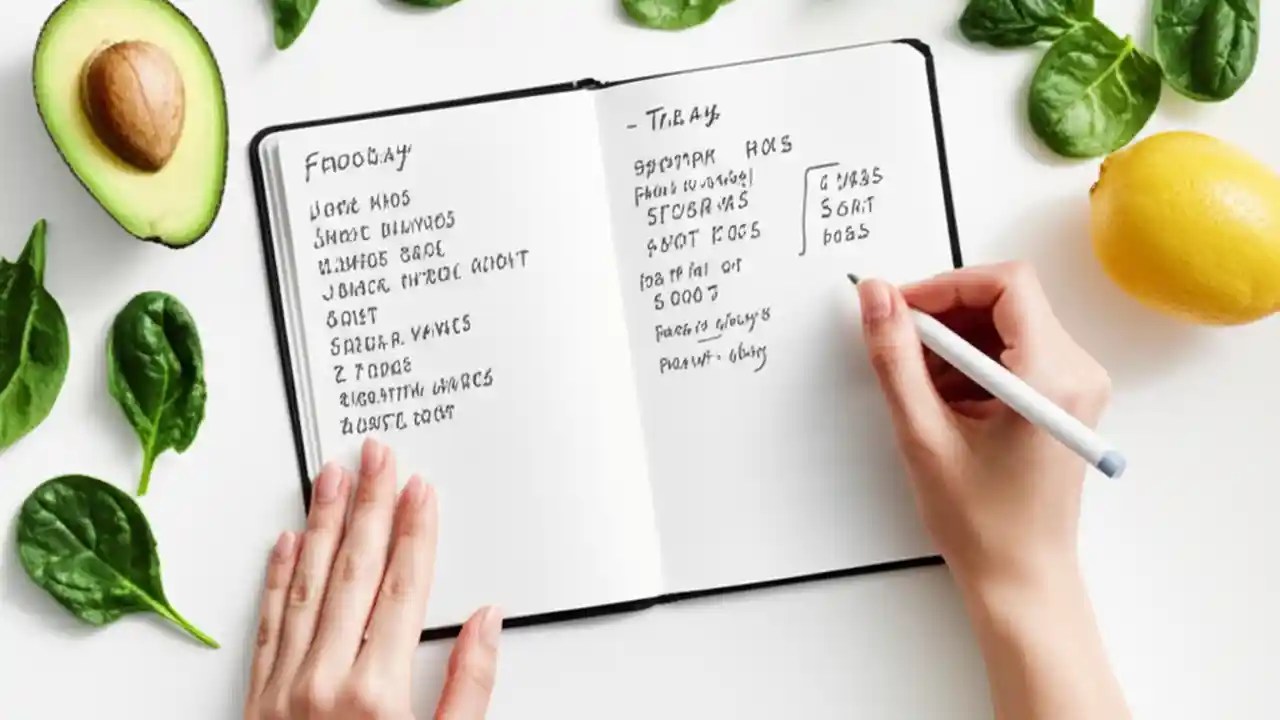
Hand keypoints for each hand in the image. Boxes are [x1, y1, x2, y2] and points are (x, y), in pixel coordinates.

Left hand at [245, 438, 501, 719]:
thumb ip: (468, 687)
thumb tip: (485, 624)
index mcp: (378, 695)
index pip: (404, 590)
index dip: (415, 533)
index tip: (420, 491)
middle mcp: (326, 683)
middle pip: (355, 572)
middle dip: (369, 506)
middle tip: (375, 458)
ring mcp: (286, 690)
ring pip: (307, 587)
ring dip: (322, 524)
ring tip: (331, 479)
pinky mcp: (258, 702)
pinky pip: (269, 625)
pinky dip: (278, 579)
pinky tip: (287, 543)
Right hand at [859, 263, 1129, 718]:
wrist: (1021, 576)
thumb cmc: (982, 522)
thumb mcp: (924, 434)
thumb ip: (895, 357)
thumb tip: (876, 297)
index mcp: (1052, 377)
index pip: (1005, 284)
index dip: (945, 285)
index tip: (900, 307)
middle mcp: (1077, 371)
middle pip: (1007, 300)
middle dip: (946, 315)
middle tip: (900, 345)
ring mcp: (1075, 383)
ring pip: (1007, 323)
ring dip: (956, 342)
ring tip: (922, 387)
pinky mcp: (1063, 396)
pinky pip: (1014, 350)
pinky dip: (972, 362)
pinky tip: (945, 401)